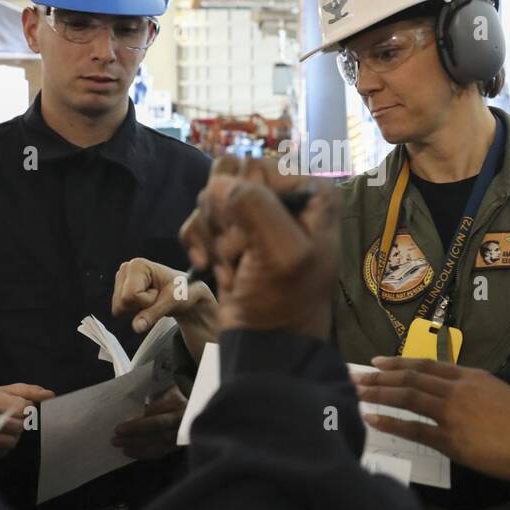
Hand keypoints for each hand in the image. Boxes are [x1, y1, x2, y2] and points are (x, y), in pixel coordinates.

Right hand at [0, 383, 54, 458]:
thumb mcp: (12, 391)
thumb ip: (31, 392)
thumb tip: (50, 395)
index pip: (19, 408)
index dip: (27, 408)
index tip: (23, 407)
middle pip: (16, 426)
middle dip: (22, 422)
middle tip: (17, 419)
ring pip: (10, 441)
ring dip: (15, 435)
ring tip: (11, 428)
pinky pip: (3, 452)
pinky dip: (7, 446)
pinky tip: (3, 437)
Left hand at [111, 386, 187, 460]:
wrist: (193, 407)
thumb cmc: (175, 398)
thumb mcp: (166, 393)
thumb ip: (152, 403)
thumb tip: (130, 414)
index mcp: (178, 409)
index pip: (156, 420)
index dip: (137, 425)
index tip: (119, 428)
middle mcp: (179, 426)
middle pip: (156, 434)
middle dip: (134, 437)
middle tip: (115, 439)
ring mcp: (178, 438)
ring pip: (156, 446)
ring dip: (136, 447)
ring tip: (119, 446)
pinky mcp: (174, 446)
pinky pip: (158, 453)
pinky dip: (142, 453)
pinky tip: (129, 451)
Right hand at [112, 257, 217, 361]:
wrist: (187, 292)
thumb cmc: (184, 291)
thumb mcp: (172, 302)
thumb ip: (153, 314)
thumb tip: (137, 327)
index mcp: (137, 265)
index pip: (130, 296)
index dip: (147, 301)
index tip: (161, 292)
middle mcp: (126, 269)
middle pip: (121, 303)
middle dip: (141, 306)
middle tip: (157, 296)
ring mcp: (122, 280)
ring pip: (119, 309)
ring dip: (138, 309)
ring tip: (153, 298)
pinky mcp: (121, 290)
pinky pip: (120, 311)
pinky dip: (135, 311)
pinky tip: (147, 301)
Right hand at [179, 156, 338, 341]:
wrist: (265, 343)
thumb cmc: (284, 300)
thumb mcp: (282, 252)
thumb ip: (254, 206)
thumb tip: (217, 184)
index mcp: (310, 190)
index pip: (254, 166)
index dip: (244, 202)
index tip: (252, 239)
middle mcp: (285, 195)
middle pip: (229, 176)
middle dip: (226, 220)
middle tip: (242, 252)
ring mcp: (256, 214)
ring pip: (210, 197)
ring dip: (214, 237)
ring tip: (233, 265)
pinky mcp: (231, 233)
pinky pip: (199, 218)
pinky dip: (199, 244)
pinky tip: (213, 270)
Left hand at [353, 357, 509, 484]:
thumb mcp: (499, 394)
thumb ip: (473, 392)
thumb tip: (451, 398)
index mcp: (471, 376)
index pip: (427, 365)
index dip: (399, 363)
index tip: (377, 362)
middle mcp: (458, 388)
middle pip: (411, 377)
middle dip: (379, 376)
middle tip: (354, 376)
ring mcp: (453, 412)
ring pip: (408, 396)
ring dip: (379, 393)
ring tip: (355, 392)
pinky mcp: (452, 439)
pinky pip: (415, 428)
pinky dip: (391, 423)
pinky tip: (373, 420)